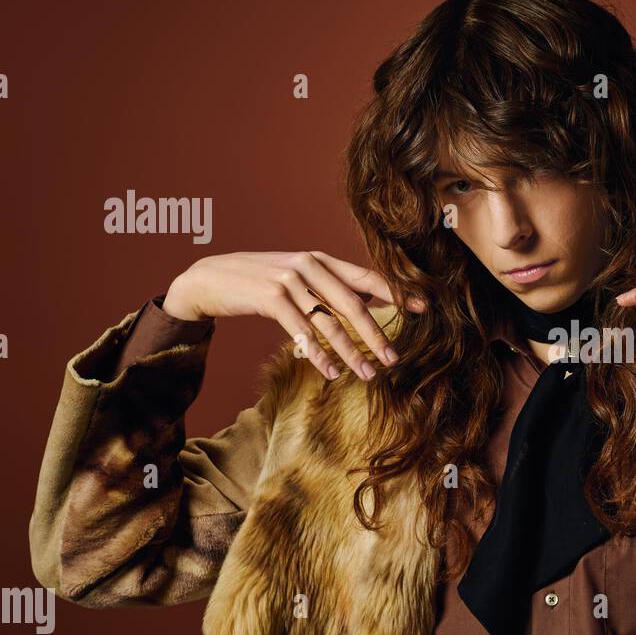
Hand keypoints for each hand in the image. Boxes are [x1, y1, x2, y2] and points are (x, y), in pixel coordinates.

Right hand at [162, 250, 427, 380]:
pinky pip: (302, 332)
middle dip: (376, 335)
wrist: (212, 278)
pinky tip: (332, 372)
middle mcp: (309, 265)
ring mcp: (290, 280)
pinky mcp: (271, 297)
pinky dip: (318, 354)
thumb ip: (331, 287)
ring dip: (351, 352)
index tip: (423, 309)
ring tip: (367, 375)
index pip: (367, 277)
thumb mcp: (299, 277)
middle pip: (353, 304)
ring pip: (330, 322)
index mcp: (321, 260)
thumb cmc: (261, 282)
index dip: (396, 293)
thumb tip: (372, 301)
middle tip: (394, 359)